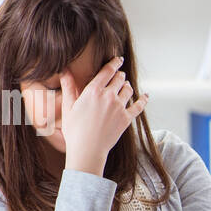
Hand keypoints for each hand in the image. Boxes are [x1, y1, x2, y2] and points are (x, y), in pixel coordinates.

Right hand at [60, 55, 148, 172]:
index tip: (118, 59)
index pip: (107, 71)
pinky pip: (138, 106)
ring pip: (128, 90)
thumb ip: (69, 87)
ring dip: (128, 86)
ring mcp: (119, 107)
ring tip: (126, 86)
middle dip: (120, 75)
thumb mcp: (68, 107)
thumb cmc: (74, 130)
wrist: (88, 150)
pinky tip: (146, 96)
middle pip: (119, 79)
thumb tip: (65, 71)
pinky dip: (143, 100)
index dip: (114, 63)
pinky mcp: (127, 119)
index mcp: (93, 91)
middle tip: (119, 75)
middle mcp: (109, 96)